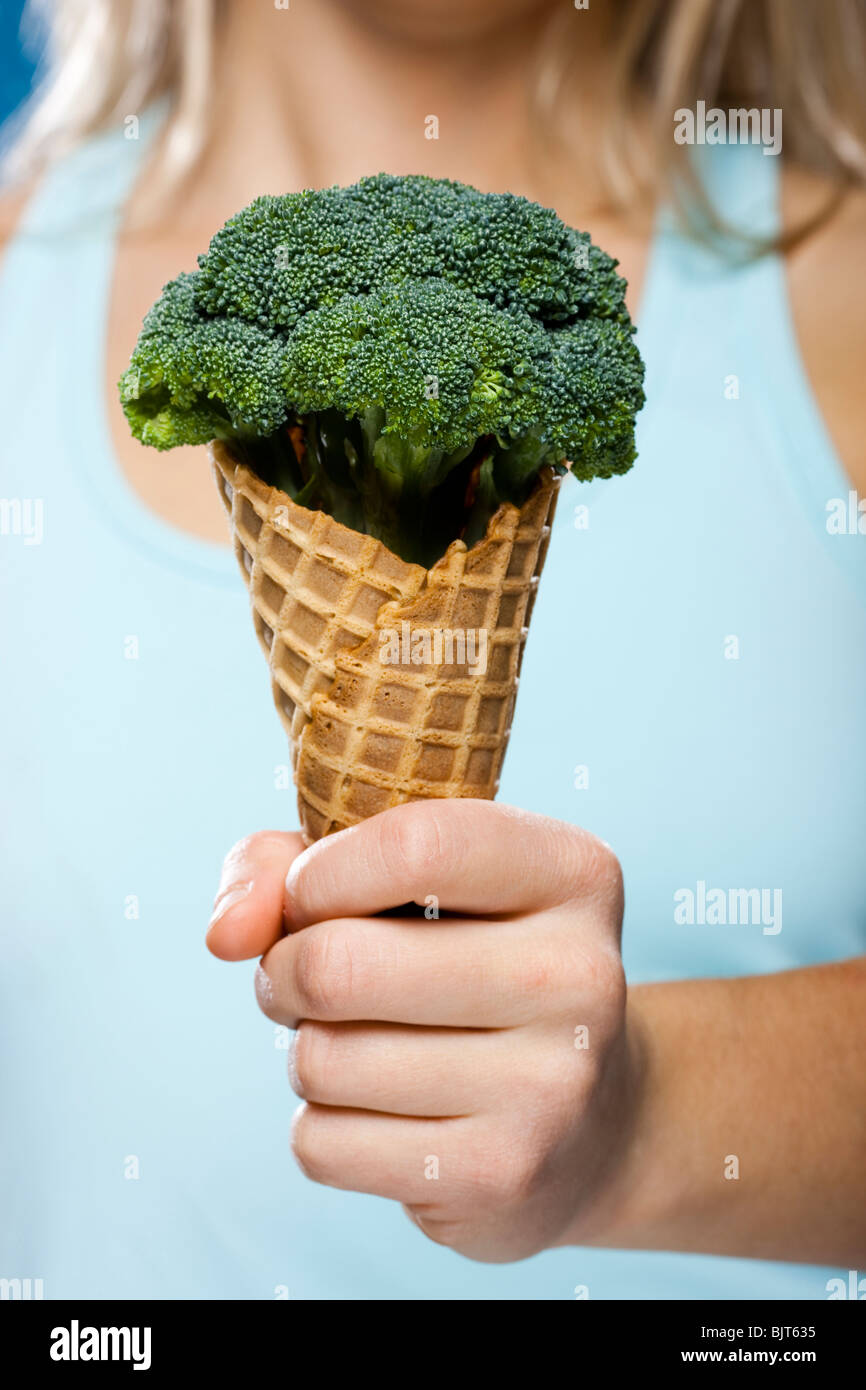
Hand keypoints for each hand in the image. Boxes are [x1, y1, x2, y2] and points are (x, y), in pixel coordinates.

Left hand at [207, 800, 635, 1261]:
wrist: (585, 1122)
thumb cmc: (461, 962)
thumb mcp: (395, 879)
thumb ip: (284, 863)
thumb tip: (225, 932)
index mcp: (570, 873)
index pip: (415, 845)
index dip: (320, 872)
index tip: (308, 896)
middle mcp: (580, 975)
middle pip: (340, 965)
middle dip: (284, 970)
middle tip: (305, 977)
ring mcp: (550, 1085)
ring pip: (321, 1059)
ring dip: (305, 1050)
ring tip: (357, 1042)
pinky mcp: (501, 1176)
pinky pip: (324, 1145)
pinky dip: (322, 1125)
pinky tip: (383, 1113)